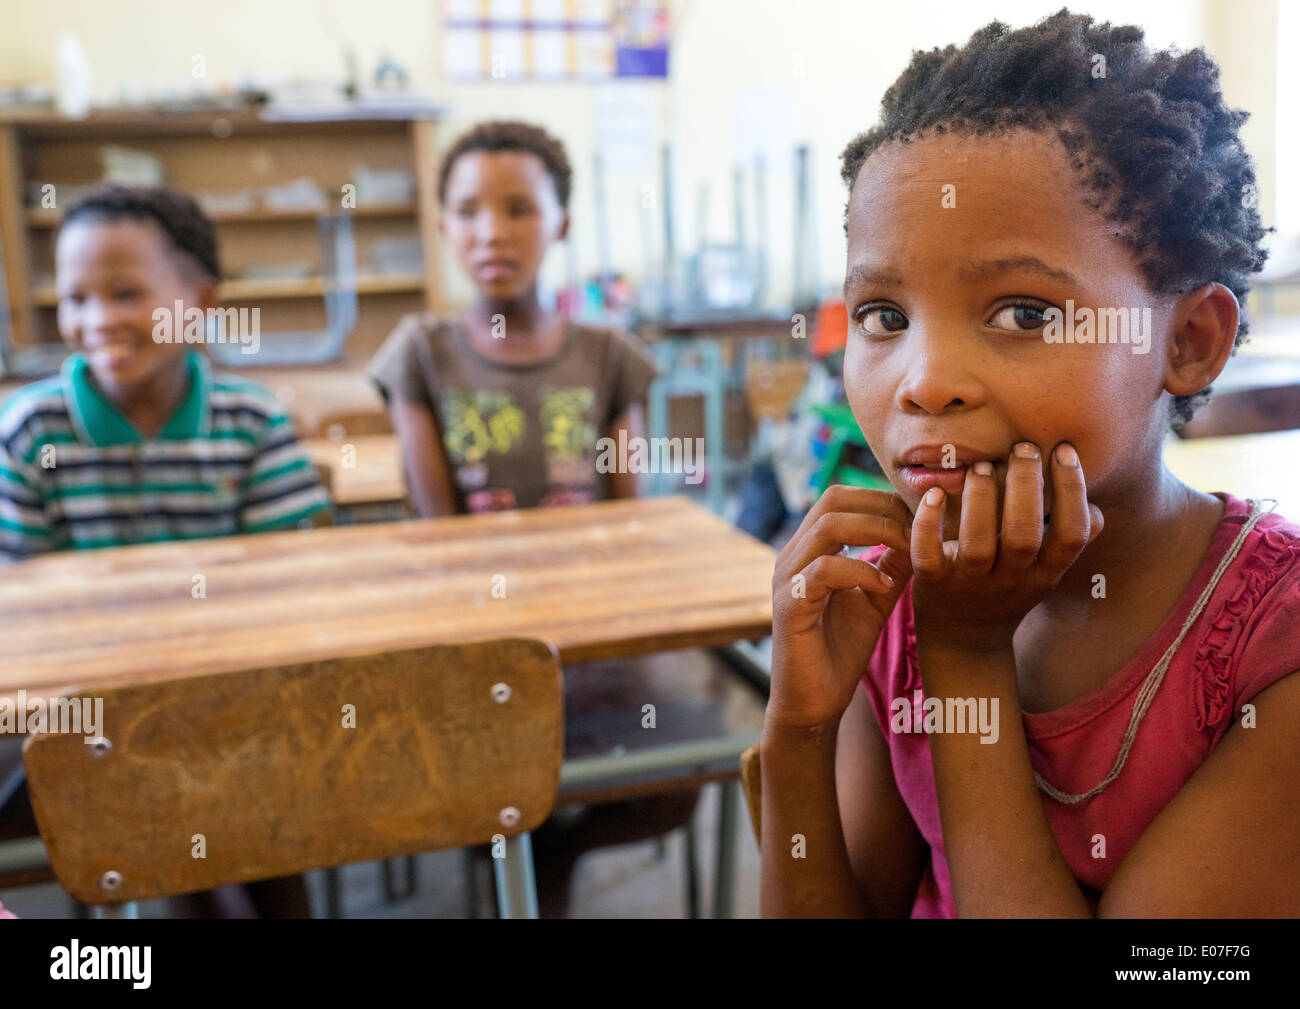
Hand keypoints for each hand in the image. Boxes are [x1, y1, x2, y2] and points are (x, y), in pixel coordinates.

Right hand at [769, 486, 913, 729]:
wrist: (814, 700)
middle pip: (833, 500)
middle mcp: (793, 555)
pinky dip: (862, 572)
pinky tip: (884, 588)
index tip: (921, 514)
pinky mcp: (790, 605)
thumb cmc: (841, 649)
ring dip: (877, 532)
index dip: (883, 497)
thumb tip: (923, 530)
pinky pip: (825, 570)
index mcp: (810, 549)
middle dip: (882, 506)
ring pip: (828, 526)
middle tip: (919, 526)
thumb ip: (893, 563)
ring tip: (908, 548)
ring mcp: (787, 578)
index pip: (841, 498)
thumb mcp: (877, 597)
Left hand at [909, 441, 1103, 654]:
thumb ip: (1065, 542)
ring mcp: (970, 584)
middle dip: (1026, 487)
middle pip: (1023, 536)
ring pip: (978, 544)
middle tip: (1023, 447)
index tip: (1064, 451)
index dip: (1072, 493)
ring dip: (981, 501)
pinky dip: (929, 524)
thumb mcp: (1043, 574)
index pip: (1070, 536)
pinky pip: (928, 556)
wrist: (963, 640)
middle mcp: (1010, 580)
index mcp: (1044, 573)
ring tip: (983, 466)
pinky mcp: (932, 584)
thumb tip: (1097, 508)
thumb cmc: (1006, 591)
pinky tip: (934, 494)